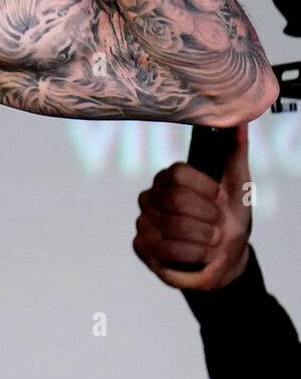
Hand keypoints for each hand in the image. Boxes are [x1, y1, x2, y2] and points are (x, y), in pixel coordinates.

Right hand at [133, 124, 252, 290]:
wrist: (227, 259)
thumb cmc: (230, 220)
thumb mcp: (238, 185)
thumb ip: (235, 151)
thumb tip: (239, 119)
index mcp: (170, 178)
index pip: (177, 174)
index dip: (205, 190)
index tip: (219, 199)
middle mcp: (151, 195)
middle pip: (175, 200)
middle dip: (208, 219)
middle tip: (215, 226)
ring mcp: (143, 220)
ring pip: (174, 227)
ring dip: (204, 240)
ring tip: (208, 242)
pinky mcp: (140, 246)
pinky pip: (166, 249)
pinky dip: (193, 255)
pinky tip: (197, 255)